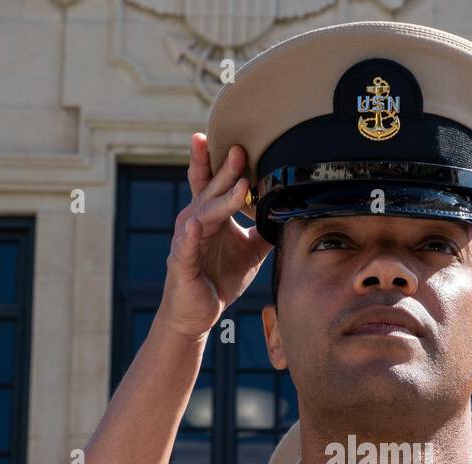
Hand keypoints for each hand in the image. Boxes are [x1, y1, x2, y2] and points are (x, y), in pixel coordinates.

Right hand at [158, 134, 273, 340]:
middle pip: (210, 190)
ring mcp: (186, 240)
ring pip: (203, 214)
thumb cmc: (220, 277)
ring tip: (238, 185)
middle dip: (224, 170)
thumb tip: (291, 214)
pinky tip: (196, 226)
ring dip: (220, 200)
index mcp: (209, 214)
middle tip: (239, 149)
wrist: (198, 313)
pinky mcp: (181, 263)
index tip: (236, 141)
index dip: (219, 161)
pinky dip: (191, 236)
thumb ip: (264, 230)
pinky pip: (186, 246)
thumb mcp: (250, 251)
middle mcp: (194, 220)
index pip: (213, 182)